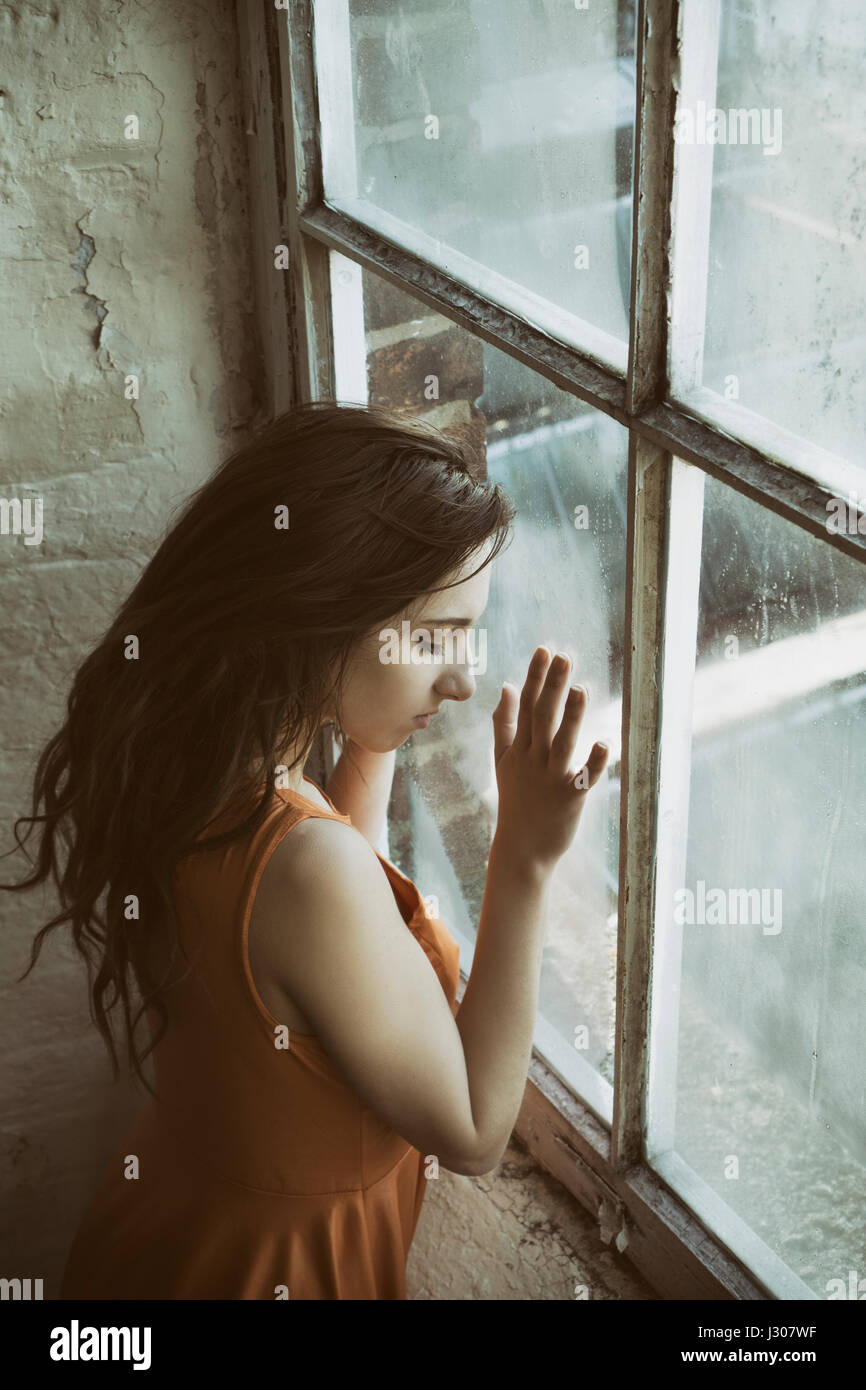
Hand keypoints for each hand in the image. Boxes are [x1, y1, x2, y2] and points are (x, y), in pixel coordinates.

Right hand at [491, 646, 608, 872]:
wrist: (521, 850)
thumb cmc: (516, 802)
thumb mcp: (503, 760)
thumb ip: (505, 723)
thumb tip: (507, 686)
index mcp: (519, 748)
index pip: (526, 706)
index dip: (535, 677)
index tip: (544, 650)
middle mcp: (533, 760)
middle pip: (543, 717)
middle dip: (552, 686)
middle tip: (564, 657)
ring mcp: (551, 779)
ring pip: (562, 742)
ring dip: (572, 717)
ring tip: (581, 689)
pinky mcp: (570, 799)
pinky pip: (584, 777)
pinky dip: (595, 763)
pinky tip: (606, 744)